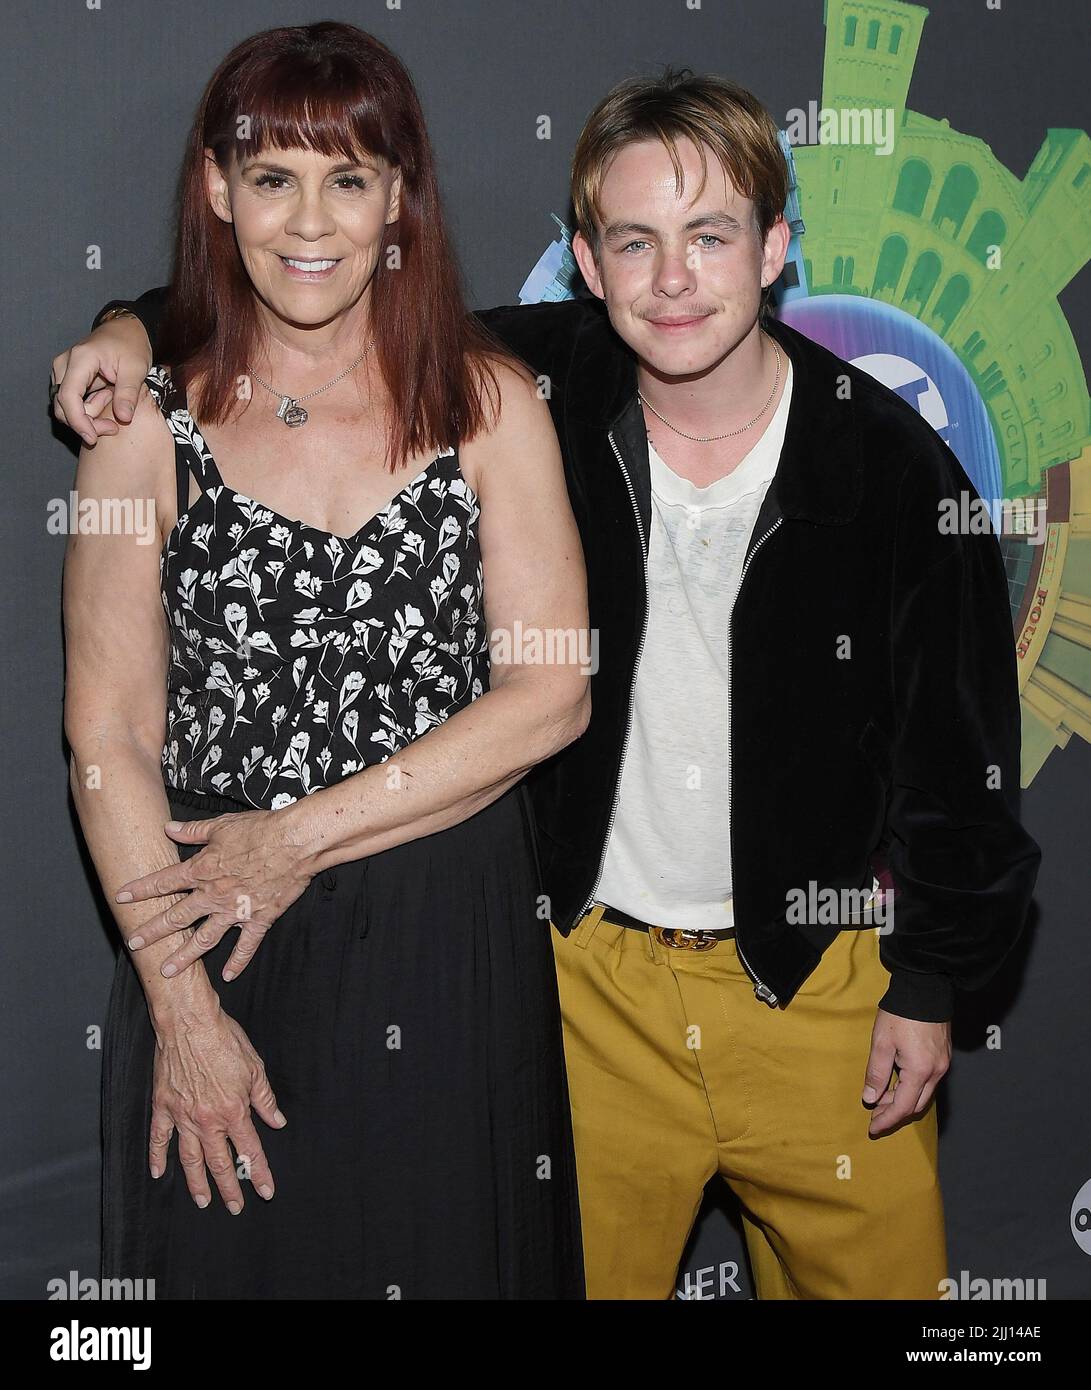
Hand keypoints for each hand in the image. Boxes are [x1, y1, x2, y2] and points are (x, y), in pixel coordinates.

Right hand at [50, 313, 152, 445]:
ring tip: (113, 398)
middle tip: (114, 425)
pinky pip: (72, 402)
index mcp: (80, 359)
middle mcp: (64, 365)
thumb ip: (128, 393)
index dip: (78, 421)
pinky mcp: (68, 378)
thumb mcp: (136, 368)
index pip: (68, 397)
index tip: (93, 438)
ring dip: (89, 415)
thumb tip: (123, 418)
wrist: (126, 330)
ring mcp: (64, 371)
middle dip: (87, 422)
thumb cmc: (131, 345)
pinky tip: (106, 396)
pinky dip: (89, 408)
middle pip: (63, 406)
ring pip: (66, 407)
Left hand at [117, 808, 319, 980]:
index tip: (120, 897)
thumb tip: (168, 829)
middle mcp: (213, 894)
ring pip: (204, 939)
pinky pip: (246, 946)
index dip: (140, 889)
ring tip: (167, 971)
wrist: (294, 843)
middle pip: (176, 917)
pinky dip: (238, 961)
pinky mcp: (259, 919)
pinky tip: (228, 975)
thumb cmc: (260, 830)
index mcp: (202, 870)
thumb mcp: (222, 825)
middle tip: (133, 944)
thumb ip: (193, 831)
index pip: (164, 882)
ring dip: (184, 957)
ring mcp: (235, 911)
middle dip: (152, 932)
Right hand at [151, 1003, 284, 1209]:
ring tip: (204, 1201)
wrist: (189, 1024)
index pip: (250, 1150)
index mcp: (233, 1111)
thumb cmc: (224, 1040)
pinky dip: (157, 1157)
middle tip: (236, 1207)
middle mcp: (208, 1120)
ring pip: (191, 1158)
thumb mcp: (255, 1068)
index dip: (259, 1172)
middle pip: (220, 1162)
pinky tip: (158, 1173)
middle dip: (230, 1187)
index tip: (265, 1191)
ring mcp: (183, 1116)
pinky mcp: (163, 1107)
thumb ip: (265, 1100)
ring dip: (197, 1182)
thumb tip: (276, 1121)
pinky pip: (159, 1138)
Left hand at [861, 1008, 950, 1136]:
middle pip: (916, 1105)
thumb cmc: (901, 1014)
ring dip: (903, 1100)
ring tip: (881, 1098)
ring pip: (923, 1094)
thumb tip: (870, 1098)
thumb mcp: (882, 1042)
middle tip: (874, 1114)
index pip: (902, 1107)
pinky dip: (912, 1088)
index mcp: (920, 1071)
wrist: (926, 988)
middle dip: (894, 1113)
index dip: (886, 1120)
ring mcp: (943, 1064)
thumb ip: (876, 1073)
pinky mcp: (944, 1056)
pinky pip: (928, 1082)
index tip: (872, 1128)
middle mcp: (936, 1072)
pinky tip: (897, 1083)